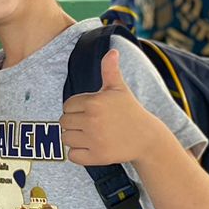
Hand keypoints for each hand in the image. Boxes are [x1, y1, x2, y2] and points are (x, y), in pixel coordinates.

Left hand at [60, 49, 169, 166]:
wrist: (146, 137)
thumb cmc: (129, 110)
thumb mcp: (119, 88)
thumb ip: (110, 70)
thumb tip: (112, 51)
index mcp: (93, 102)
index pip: (67, 106)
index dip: (77, 108)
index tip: (91, 111)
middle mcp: (92, 120)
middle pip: (63, 122)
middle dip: (74, 123)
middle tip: (91, 124)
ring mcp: (94, 140)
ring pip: (65, 139)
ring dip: (75, 138)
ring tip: (91, 135)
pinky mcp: (97, 157)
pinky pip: (72, 156)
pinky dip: (78, 154)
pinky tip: (92, 147)